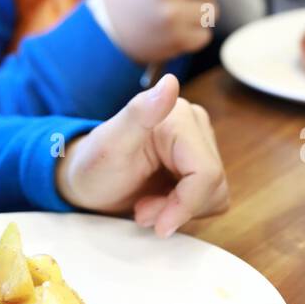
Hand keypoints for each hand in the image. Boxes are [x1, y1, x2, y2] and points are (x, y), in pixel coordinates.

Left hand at [56, 74, 227, 236]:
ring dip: (180, 210)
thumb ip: (139, 112)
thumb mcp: (110, 144)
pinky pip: (211, 198)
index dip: (185, 204)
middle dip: (177, 207)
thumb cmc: (94, 164)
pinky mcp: (201, 163)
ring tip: (147, 206)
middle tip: (143, 211)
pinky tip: (159, 202)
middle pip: (213, 184)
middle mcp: (196, 124)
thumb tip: (171, 80)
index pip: (206, 173)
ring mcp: (200, 144)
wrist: (88, 181)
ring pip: (215, 193)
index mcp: (179, 116)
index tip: (157, 223)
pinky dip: (184, 209)